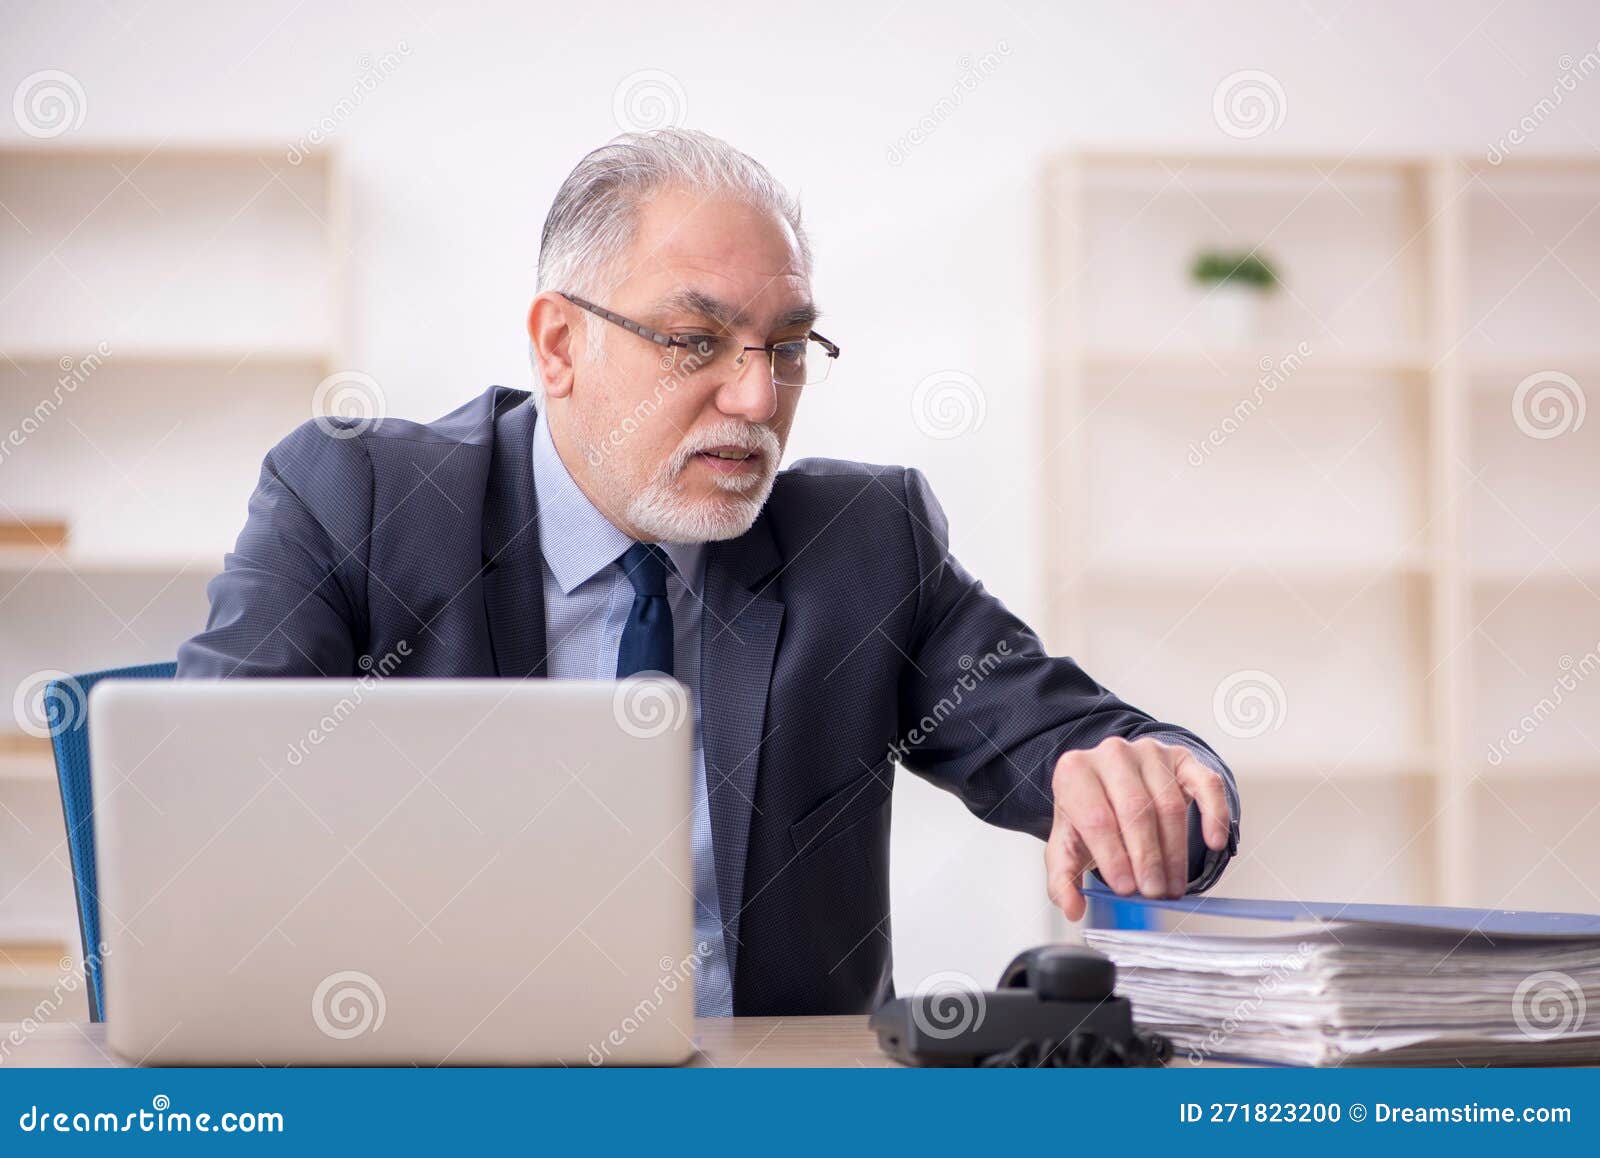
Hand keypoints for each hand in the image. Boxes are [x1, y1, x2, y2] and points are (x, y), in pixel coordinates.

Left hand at [1044, 735, 1231, 921]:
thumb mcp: (1067, 846)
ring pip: (1169, 805)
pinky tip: (1214, 842)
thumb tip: (1073, 909)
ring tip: (1172, 885)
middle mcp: (1111, 754)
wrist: (1111, 783)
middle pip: (1135, 810)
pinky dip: (1214, 814)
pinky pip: (1206, 783)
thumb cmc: (1089, 815)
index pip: (1096, 817)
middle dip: (1147, 858)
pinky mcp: (1182, 758)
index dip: (1113, 857)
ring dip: (1174, 852)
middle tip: (1153, 892)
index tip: (1125, 889)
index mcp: (1074, 772)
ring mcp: (1149, 753)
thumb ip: (1062, 879)